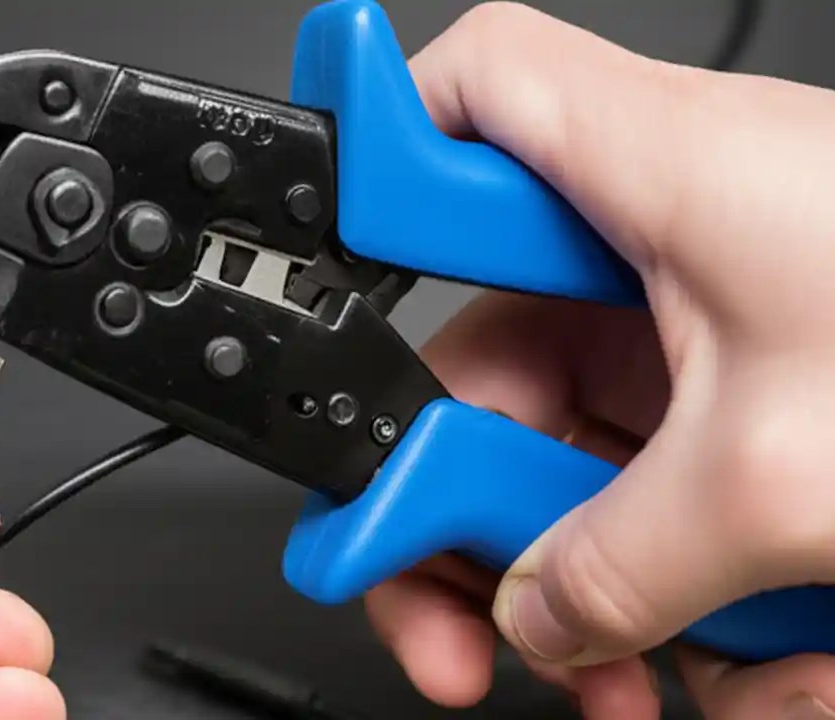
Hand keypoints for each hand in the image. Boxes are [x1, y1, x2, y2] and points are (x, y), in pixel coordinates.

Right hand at [367, 3, 834, 717]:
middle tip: (455, 610)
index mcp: (668, 175)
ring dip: (577, 573)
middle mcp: (676, 233)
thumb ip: (621, 566)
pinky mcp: (762, 388)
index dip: (374, 149)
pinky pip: (661, 484)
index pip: (472, 95)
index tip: (311, 242)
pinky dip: (665, 580)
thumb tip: (540, 618)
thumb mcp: (786, 484)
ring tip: (617, 677)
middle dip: (463, 494)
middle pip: (486, 339)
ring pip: (574, 439)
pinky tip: (714, 665)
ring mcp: (716, 321)